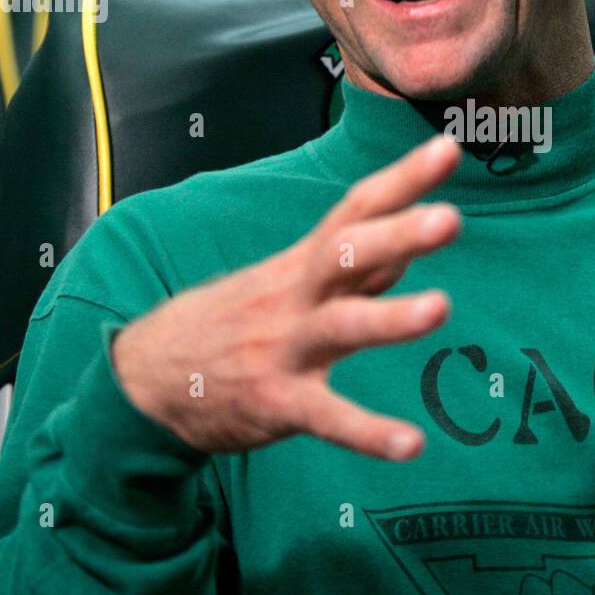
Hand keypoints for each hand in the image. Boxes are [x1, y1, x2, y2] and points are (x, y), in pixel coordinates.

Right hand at [112, 134, 462, 457]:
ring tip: (440, 308)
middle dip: (397, 234)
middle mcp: (295, 295)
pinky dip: (367, 432)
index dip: (402, 178)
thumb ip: (356, 264)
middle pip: (347, 255)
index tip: (447, 149)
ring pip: (341, 326)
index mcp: (303, 262)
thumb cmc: (234, 321)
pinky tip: (410, 445)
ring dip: (390, 317)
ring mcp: (284, 347)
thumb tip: (416, 234)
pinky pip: (326, 417)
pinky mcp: (275, 402)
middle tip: (449, 218)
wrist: (145, 377)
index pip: (356, 209)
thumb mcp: (289, 280)